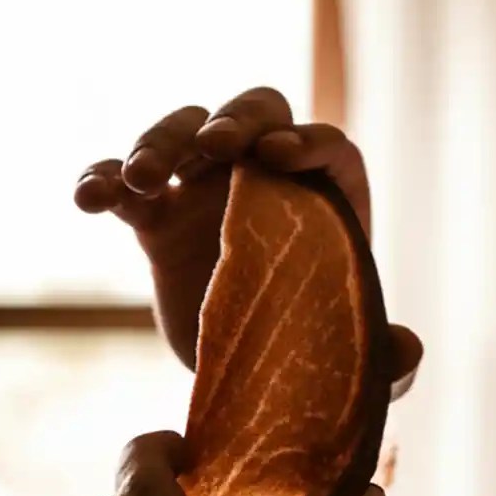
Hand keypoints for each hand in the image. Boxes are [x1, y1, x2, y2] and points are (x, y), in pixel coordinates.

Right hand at [73, 87, 371, 370]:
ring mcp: (209, 194)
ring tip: (140, 178)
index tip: (283, 156)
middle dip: (236, 119)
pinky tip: (87, 198)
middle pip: (256, 114)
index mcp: (328, 202)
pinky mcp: (158, 222)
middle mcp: (270, 182)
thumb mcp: (359, 366)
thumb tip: (408, 350)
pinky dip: (103, 179)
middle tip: (216, 148)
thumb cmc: (319, 356)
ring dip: (160, 140)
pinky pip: (125, 185)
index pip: (327, 146)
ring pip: (184, 132)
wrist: (254, 381)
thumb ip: (389, 360)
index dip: (310, 141)